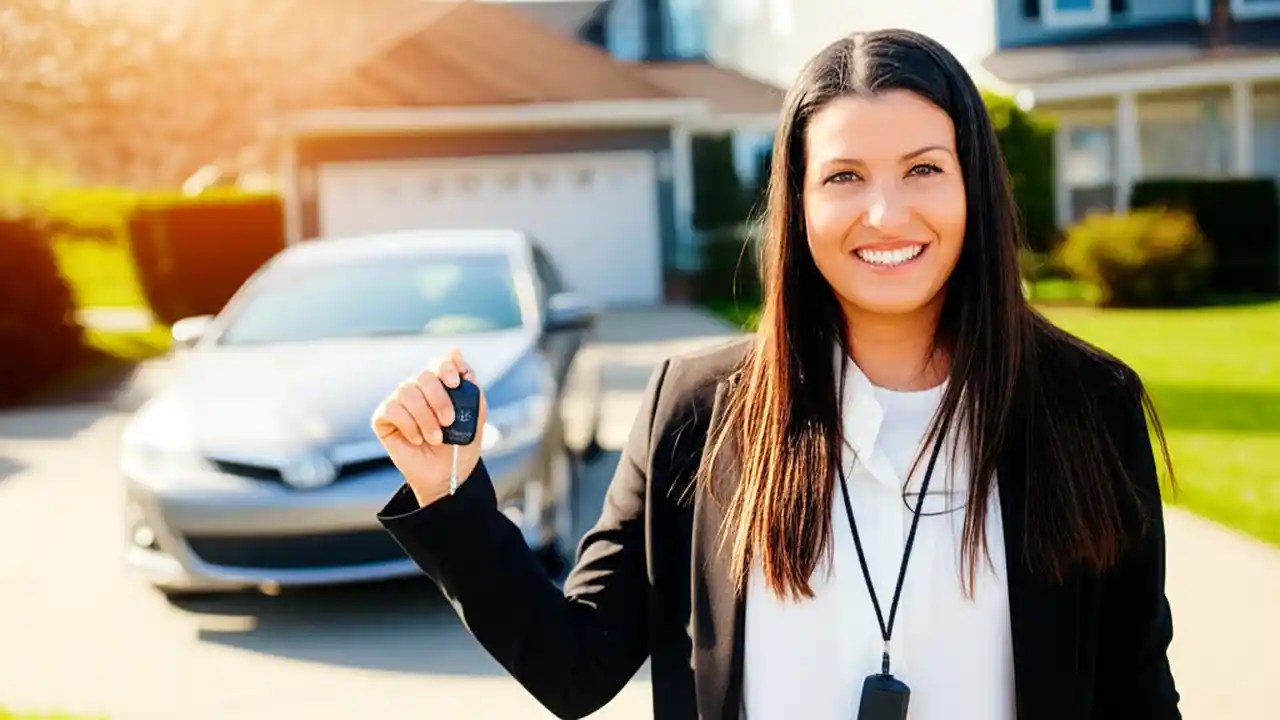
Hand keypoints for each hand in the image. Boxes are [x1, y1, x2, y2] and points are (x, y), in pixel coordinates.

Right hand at [371, 347, 486, 506]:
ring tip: (435, 438)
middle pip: (423, 376)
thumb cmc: (461, 445)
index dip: (445, 367)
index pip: (438, 362)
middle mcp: (418, 389)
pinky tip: (417, 439)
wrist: (447, 475)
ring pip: (406, 392)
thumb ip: (470, 384)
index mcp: (440, 384)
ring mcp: (399, 401)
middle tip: (449, 422)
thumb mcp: (475, 414)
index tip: (455, 383)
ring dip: (425, 417)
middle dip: (439, 400)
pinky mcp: (383, 417)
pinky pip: (391, 409)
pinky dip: (408, 425)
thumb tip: (455, 350)